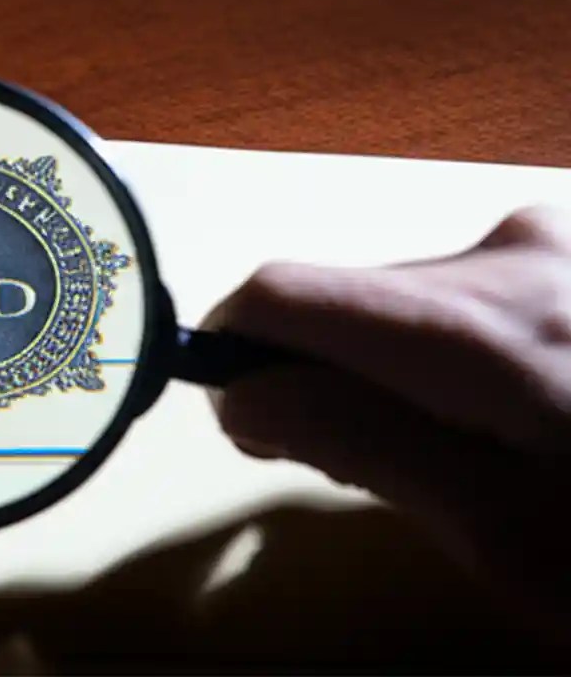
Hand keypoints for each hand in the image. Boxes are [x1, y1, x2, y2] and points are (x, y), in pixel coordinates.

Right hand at [205, 206, 570, 638]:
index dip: (234, 355)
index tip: (248, 425)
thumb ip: (360, 448)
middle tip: (377, 476)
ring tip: (474, 456)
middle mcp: (513, 246)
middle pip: (347, 297)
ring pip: (410, 298)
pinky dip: (455, 355)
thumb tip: (243, 394)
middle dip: (326, 379)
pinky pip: (473, 291)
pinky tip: (520, 416)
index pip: (282, 294)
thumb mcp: (505, 535)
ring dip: (396, 373)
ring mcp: (562, 238)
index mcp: (480, 323)